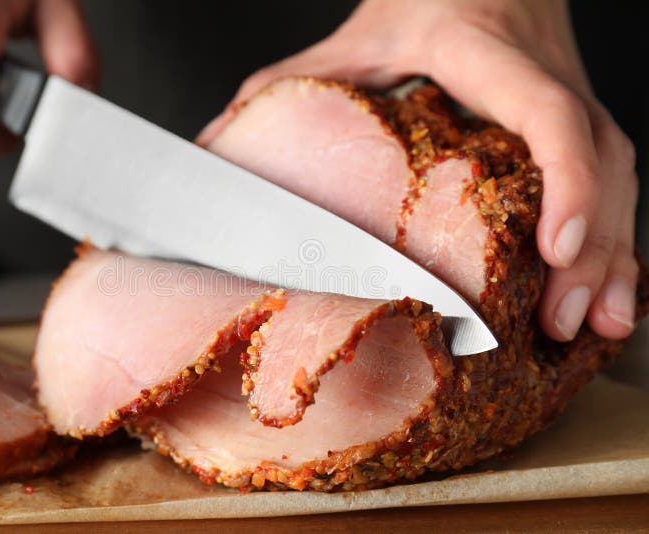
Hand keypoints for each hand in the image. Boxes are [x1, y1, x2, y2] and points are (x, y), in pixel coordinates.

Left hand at [199, 0, 638, 341]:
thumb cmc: (419, 1)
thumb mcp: (354, 40)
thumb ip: (292, 83)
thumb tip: (218, 139)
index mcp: (484, 54)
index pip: (545, 113)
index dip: (565, 180)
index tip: (554, 247)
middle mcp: (542, 76)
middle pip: (597, 160)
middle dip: (593, 248)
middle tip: (563, 322)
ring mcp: (570, 97)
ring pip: (619, 175)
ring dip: (614, 254)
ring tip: (599, 323)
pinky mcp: (578, 119)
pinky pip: (613, 178)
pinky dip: (615, 238)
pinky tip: (609, 289)